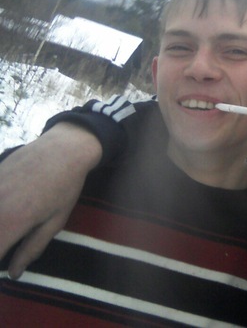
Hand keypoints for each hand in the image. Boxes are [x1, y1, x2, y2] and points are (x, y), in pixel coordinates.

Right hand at [0, 123, 101, 277]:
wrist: (64, 148)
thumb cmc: (65, 186)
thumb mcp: (55, 221)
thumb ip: (32, 248)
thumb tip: (14, 273)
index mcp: (12, 222)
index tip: (6, 260)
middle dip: (0, 240)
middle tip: (11, 240)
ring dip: (0, 224)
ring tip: (12, 224)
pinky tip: (9, 206)